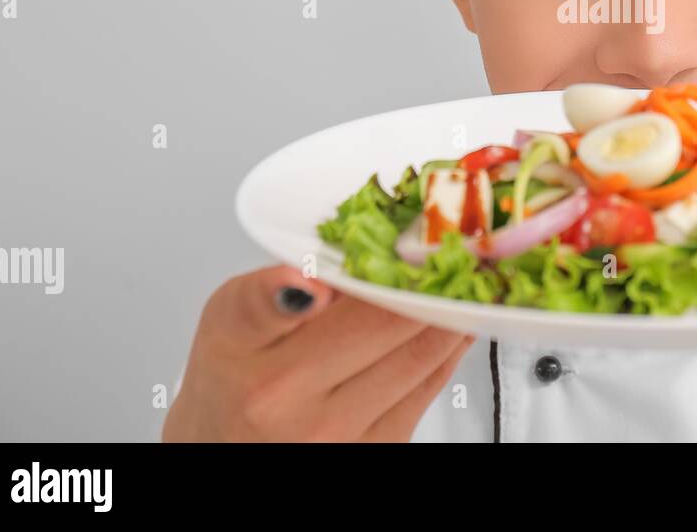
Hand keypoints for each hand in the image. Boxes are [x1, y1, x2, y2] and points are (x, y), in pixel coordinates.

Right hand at [163, 265, 472, 441]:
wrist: (228, 442)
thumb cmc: (236, 371)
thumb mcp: (234, 315)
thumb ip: (280, 282)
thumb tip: (357, 256)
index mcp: (239, 344)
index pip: (264, 308)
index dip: (292, 294)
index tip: (313, 282)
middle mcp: (279, 395)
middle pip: (376, 322)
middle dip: (425, 280)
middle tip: (452, 246)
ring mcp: (330, 431)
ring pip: (417, 353)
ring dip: (451, 309)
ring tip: (468, 276)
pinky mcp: (373, 450)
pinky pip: (429, 385)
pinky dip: (449, 346)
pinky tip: (458, 320)